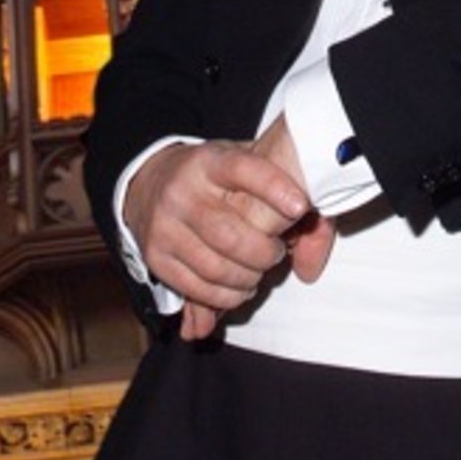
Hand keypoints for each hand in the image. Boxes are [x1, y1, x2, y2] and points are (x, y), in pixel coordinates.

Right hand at [175, 116, 336, 337]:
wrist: (148, 183)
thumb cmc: (209, 177)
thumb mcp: (239, 162)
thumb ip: (281, 189)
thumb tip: (312, 233)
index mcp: (208, 161)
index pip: (243, 169)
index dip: (273, 187)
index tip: (300, 205)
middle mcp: (182, 191)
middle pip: (231, 235)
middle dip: (264, 253)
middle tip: (276, 251)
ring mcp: (165, 225)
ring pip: (217, 268)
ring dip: (248, 279)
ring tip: (257, 271)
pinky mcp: (156, 256)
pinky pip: (199, 289)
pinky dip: (226, 297)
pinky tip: (237, 286)